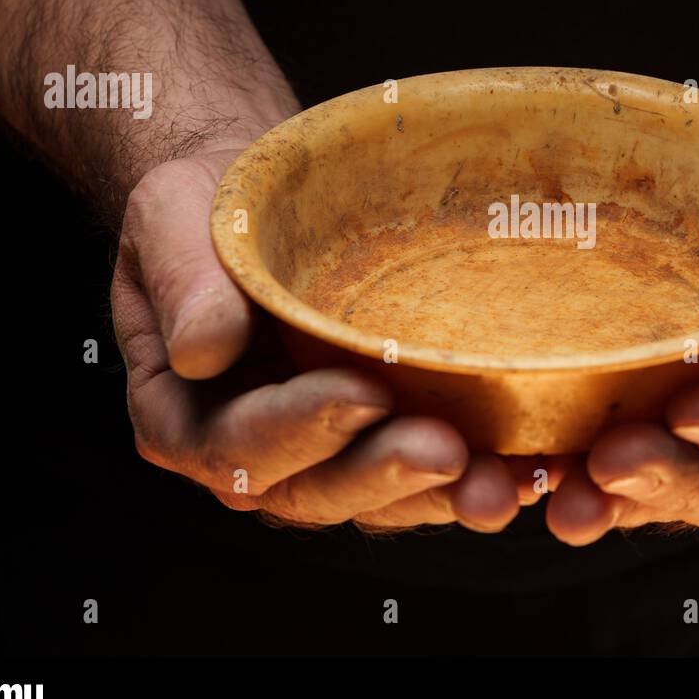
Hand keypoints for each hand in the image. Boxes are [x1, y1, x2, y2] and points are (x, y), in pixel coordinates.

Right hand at [110, 140, 529, 531]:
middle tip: (446, 450)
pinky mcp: (383, 438)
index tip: (362, 393)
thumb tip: (201, 350)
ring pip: (378, 499)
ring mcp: (323, 451)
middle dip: (383, 474)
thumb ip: (183, 282)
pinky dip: (474, 476)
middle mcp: (253, 449)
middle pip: (313, 489)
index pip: (235, 444)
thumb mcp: (172, 217)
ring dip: (440, 495)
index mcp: (184, 413)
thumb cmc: (212, 204)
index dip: (297, 428)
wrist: (273, 199)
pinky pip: (425, 477)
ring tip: (495, 480)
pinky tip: (525, 465)